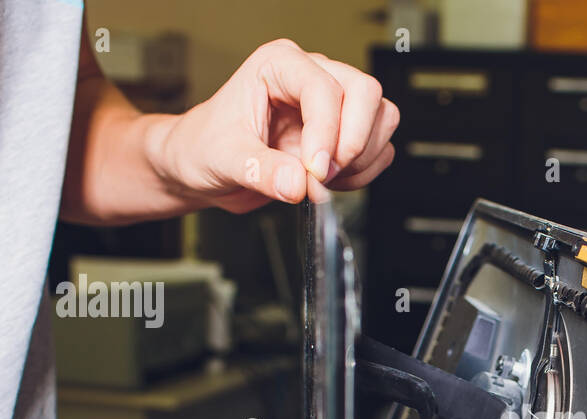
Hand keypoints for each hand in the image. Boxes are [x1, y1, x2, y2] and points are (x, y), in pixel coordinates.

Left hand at [149, 38, 399, 211]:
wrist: (204, 167)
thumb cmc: (205, 147)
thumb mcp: (222, 159)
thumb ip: (259, 170)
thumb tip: (296, 183)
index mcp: (279, 66)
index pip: (323, 88)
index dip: (326, 132)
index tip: (314, 171)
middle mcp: (311, 77)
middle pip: (366, 93)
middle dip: (352, 142)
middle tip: (322, 175)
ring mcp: (334, 105)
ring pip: (382, 118)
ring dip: (359, 159)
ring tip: (320, 180)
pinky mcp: (345, 133)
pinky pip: (379, 149)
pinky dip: (363, 174)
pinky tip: (329, 183)